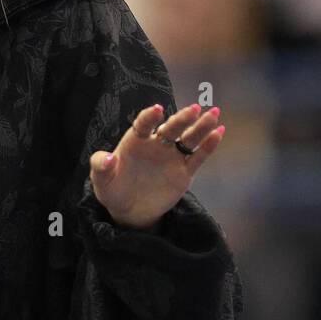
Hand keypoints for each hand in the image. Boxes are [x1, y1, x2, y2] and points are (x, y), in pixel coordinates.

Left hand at [88, 103, 225, 229]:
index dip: (149, 117)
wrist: (130, 210)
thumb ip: (101, 166)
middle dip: (182, 119)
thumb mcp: (101, 180)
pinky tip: (219, 133)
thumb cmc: (112, 189)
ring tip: (214, 113)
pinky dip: (208, 145)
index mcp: (135, 141)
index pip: (143, 125)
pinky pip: (197, 157)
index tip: (157, 110)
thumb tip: (109, 158)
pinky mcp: (184, 172)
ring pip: (189, 139)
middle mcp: (156, 144)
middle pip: (172, 128)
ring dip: (201, 127)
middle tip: (195, 109)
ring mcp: (171, 157)